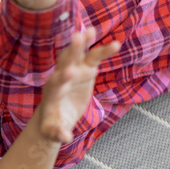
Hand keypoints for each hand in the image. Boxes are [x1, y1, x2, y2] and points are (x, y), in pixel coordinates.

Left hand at [37, 28, 119, 142]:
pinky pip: (94, 58)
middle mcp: (61, 77)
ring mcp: (73, 71)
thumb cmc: (53, 124)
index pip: (57, 84)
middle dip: (71, 52)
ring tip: (90, 30)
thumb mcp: (54, 132)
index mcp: (53, 92)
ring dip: (83, 43)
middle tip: (76, 38)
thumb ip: (57, 134)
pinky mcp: (85, 70)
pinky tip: (116, 44)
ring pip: (78, 55)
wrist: (56, 114)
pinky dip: (103, 52)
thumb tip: (65, 138)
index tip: (69, 73)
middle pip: (65, 62)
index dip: (62, 78)